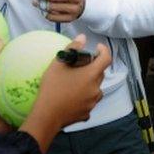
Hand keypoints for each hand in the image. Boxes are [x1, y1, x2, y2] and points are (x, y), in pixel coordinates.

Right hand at [22, 34, 109, 152]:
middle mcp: (96, 89)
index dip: (104, 51)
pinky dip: (84, 97)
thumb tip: (82, 37)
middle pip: (100, 74)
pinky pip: (89, 102)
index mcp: (91, 75)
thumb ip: (72, 49)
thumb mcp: (58, 64)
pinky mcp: (86, 114)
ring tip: (75, 82)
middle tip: (79, 66)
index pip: (106, 59)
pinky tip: (72, 98)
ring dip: (89, 83)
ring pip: (95, 89)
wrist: (47, 115)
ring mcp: (92, 103)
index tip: (97, 48)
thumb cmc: (52, 88)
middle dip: (93, 67)